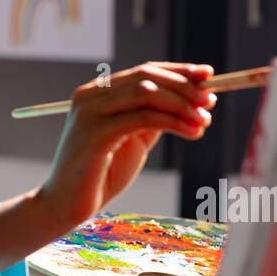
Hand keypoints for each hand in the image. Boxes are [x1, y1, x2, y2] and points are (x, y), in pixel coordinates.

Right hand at [39, 61, 216, 227]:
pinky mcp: (95, 132)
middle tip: (210, 100)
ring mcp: (90, 111)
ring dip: (181, 104)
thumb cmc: (101, 174)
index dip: (178, 70)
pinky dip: (172, 121)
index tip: (208, 75)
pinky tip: (192, 131)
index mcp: (98, 92)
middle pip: (146, 76)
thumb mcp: (133, 139)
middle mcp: (91, 95)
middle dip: (184, 86)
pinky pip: (141, 118)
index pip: (144, 71)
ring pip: (146, 93)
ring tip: (204, 120)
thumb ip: (154, 118)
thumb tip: (194, 100)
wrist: (66, 205)